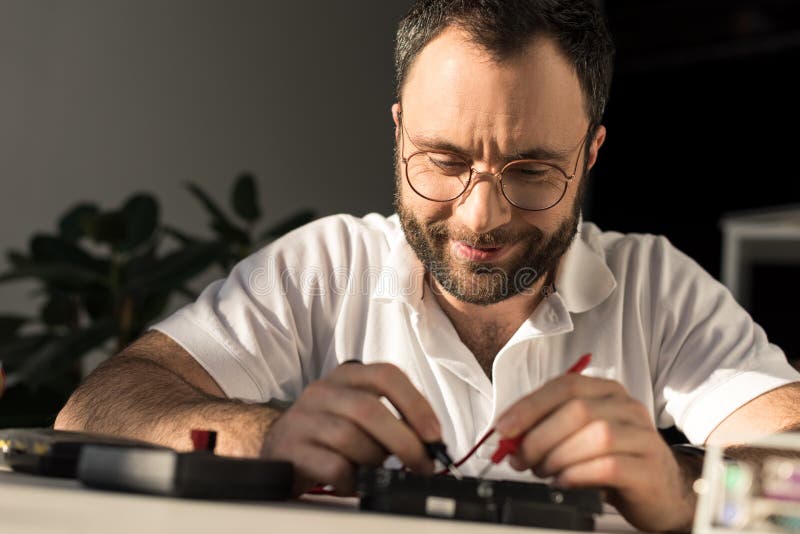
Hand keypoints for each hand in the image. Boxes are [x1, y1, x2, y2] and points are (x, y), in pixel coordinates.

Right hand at [260, 362, 439, 495]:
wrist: (278, 450)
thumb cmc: (328, 434)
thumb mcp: (357, 414)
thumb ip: (390, 419)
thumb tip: (430, 443)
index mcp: (346, 376)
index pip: (387, 375)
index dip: (416, 404)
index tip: (434, 434)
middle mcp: (322, 391)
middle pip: (370, 409)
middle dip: (404, 441)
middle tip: (422, 464)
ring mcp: (303, 418)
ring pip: (350, 438)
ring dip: (375, 461)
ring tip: (378, 472)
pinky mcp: (290, 449)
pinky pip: (333, 466)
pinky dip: (353, 480)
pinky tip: (354, 483)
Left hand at [494, 374, 695, 531]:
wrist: (662, 492)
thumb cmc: (615, 460)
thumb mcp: (579, 437)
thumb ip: (547, 428)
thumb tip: (509, 436)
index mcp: (606, 391)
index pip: (565, 385)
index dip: (530, 405)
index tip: (504, 427)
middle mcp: (627, 407)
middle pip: (576, 409)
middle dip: (538, 436)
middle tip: (521, 458)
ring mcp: (642, 436)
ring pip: (594, 435)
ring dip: (557, 456)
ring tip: (544, 472)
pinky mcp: (648, 468)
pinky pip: (608, 466)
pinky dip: (577, 474)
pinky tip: (564, 482)